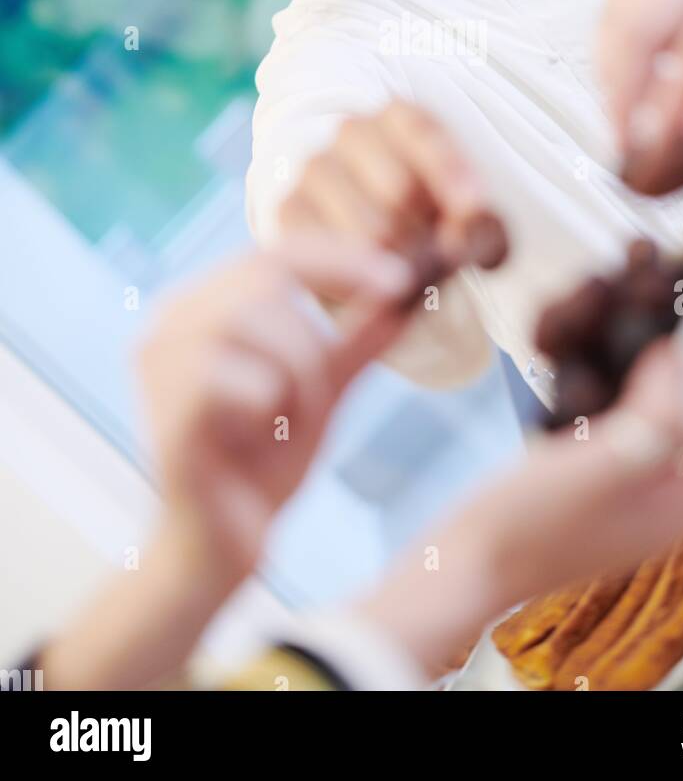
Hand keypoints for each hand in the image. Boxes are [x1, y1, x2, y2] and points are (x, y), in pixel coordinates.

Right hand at [139, 234, 417, 583]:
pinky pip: (240, 379)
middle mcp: (169, 320)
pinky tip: (251, 439)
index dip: (341, 258)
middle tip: (319, 397)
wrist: (222, 549)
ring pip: (255, 324)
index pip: (276, 253)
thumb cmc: (263, 464)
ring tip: (282, 422)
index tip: (400, 277)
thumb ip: (357, 342)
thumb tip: (406, 293)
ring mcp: (158, 361)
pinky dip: (267, 408)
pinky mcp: (165, 406)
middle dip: (313, 338)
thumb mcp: (322, 390)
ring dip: (295, 376)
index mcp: (203, 304)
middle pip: (266, 280)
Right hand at [277, 100, 507, 293]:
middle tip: (442, 261)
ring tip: (412, 275)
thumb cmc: (438, 226)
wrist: (384, 257)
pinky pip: (330, 252)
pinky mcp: (289, 209)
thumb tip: (460, 237)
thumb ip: (479, 223)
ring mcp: (316, 167)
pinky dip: (362, 280)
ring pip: (369, 228)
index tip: (472, 209)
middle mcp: (352, 130)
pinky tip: (375, 284)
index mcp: (402, 116)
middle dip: (429, 235)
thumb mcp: (474, 221)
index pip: (424, 132)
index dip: (450, 172)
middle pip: (399, 189)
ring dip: (401, 265)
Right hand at [357, 330, 682, 674]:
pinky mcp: (594, 477)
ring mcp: (627, 489)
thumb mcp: (594, 469)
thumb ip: (649, 419)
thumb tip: (680, 359)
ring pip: (674, 416)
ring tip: (681, 325)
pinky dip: (641, 382)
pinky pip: (635, 419)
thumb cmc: (523, 527)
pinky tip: (624, 353)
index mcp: (676, 504)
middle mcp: (660, 497)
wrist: (462, 563)